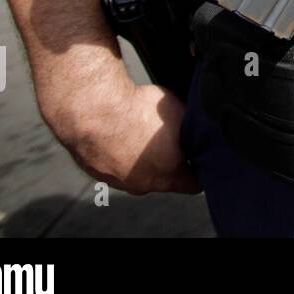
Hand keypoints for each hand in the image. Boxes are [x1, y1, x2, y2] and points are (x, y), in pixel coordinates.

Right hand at [59, 81, 200, 195]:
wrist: (94, 109)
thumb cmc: (138, 109)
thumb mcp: (181, 115)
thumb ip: (191, 133)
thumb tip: (198, 135)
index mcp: (168, 175)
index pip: (193, 184)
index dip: (199, 171)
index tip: (198, 160)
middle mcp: (143, 184)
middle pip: (163, 181)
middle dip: (168, 163)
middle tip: (166, 140)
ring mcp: (118, 181)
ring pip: (137, 174)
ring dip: (140, 159)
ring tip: (138, 133)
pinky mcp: (97, 172)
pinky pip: (114, 166)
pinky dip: (118, 154)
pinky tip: (118, 134)